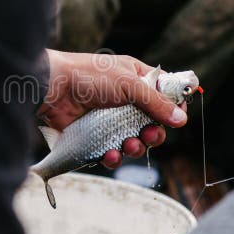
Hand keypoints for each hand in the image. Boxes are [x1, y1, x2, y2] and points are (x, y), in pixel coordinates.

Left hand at [37, 50, 187, 167]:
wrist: (52, 89)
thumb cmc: (89, 77)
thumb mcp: (128, 84)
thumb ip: (155, 102)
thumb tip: (181, 119)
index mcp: (135, 78)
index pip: (163, 93)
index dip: (173, 106)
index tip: (179, 117)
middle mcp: (125, 99)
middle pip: (151, 123)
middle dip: (154, 133)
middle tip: (150, 136)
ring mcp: (109, 119)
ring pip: (133, 140)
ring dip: (135, 147)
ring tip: (129, 146)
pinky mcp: (94, 136)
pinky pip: (111, 151)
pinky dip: (113, 156)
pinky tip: (110, 155)